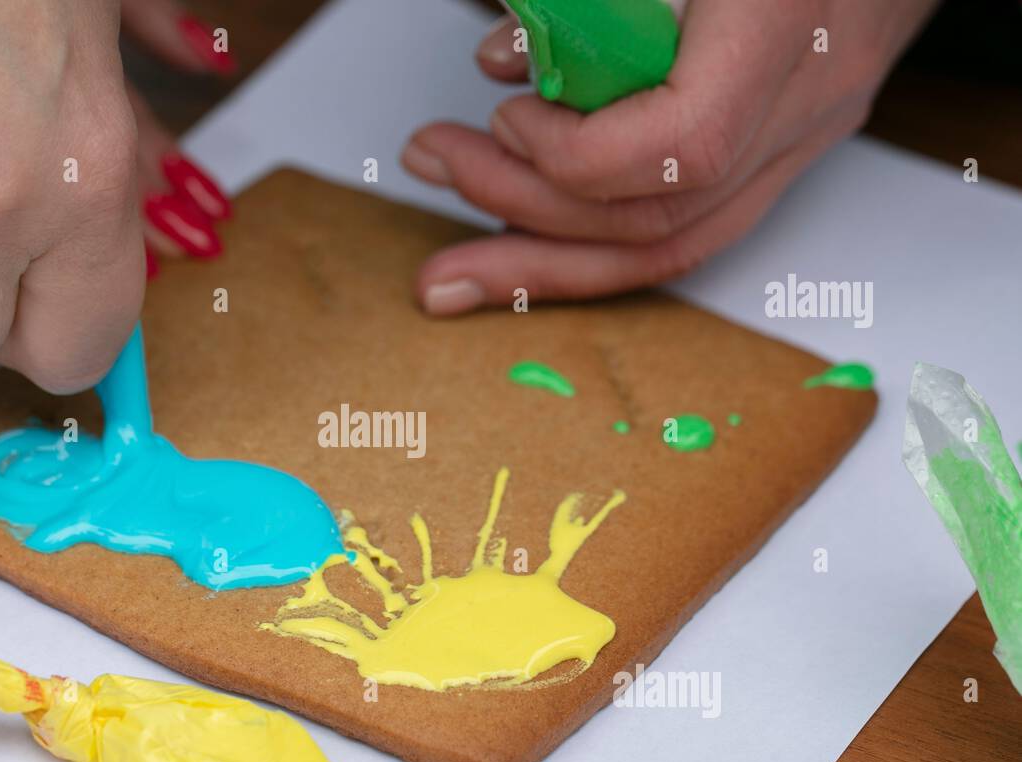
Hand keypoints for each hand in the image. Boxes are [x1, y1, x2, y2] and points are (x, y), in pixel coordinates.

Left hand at [402, 0, 940, 314]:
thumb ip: (582, 0)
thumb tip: (506, 61)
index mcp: (785, 18)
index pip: (686, 143)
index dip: (575, 155)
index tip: (506, 119)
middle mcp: (810, 93)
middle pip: (663, 215)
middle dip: (525, 211)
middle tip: (433, 166)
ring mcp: (806, 128)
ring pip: (674, 242)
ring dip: (548, 254)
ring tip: (456, 253)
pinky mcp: (786, 142)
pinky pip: (687, 220)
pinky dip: (597, 238)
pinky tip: (526, 238)